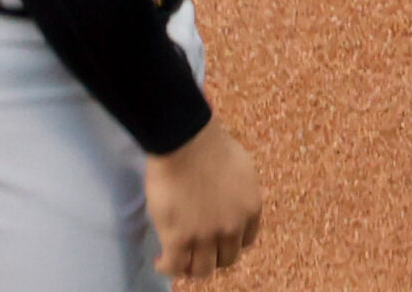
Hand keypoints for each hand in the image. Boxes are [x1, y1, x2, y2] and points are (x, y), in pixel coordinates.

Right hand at [147, 117, 260, 279]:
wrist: (186, 141)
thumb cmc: (211, 146)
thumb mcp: (242, 170)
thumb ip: (240, 193)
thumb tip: (233, 201)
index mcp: (250, 209)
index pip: (245, 241)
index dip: (229, 243)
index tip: (216, 241)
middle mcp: (232, 227)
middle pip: (226, 259)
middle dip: (211, 257)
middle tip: (195, 251)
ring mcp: (206, 236)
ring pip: (202, 270)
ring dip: (190, 267)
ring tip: (178, 258)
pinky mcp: (179, 238)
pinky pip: (174, 267)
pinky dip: (167, 267)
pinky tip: (160, 259)